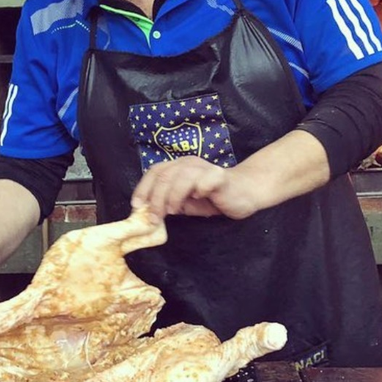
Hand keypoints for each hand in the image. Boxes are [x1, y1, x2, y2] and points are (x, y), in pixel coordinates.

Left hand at [131, 156, 259, 220]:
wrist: (245, 193)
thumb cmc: (213, 198)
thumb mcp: (185, 202)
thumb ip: (169, 203)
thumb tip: (148, 213)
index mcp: (178, 167)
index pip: (155, 172)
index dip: (143, 188)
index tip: (136, 206)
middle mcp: (189, 163)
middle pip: (165, 176)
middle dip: (155, 198)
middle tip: (154, 217)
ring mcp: (204, 168)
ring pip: (181, 177)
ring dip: (173, 196)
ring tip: (173, 211)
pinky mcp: (219, 177)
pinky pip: (206, 180)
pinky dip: (199, 188)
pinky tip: (198, 197)